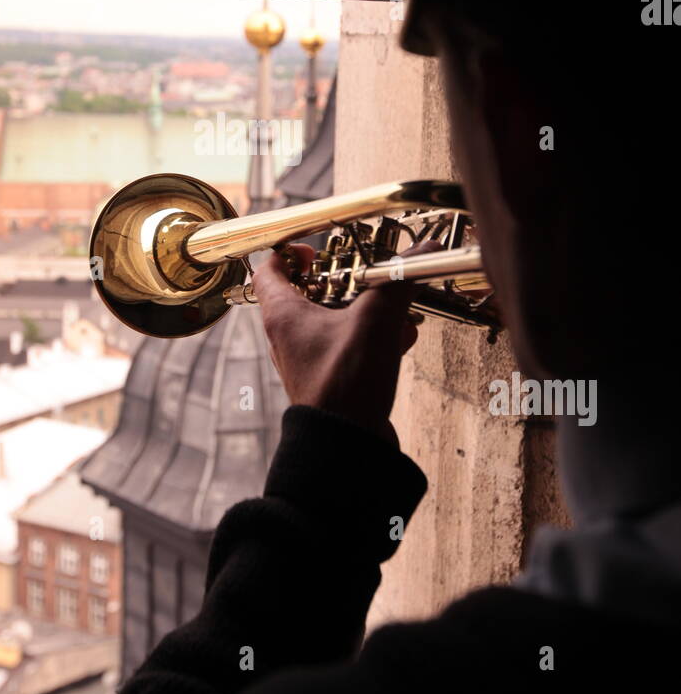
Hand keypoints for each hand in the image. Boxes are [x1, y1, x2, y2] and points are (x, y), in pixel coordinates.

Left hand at [251, 242, 422, 448]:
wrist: (349, 446)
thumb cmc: (346, 385)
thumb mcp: (376, 320)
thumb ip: (398, 280)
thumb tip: (424, 251)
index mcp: (283, 315)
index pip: (268, 270)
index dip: (289, 251)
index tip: (316, 247)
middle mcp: (289, 336)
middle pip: (307, 292)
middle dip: (344, 280)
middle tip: (366, 273)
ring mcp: (308, 360)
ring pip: (334, 320)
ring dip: (365, 310)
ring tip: (395, 307)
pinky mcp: (330, 379)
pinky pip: (349, 346)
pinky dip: (373, 337)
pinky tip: (403, 339)